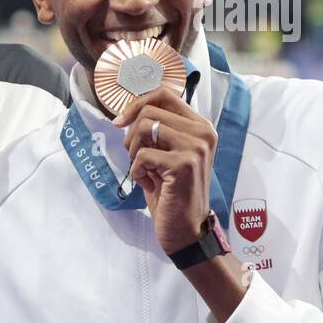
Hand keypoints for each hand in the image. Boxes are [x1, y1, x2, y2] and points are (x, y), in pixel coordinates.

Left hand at [114, 87, 218, 254]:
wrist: (185, 228)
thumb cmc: (171, 191)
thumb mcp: (164, 154)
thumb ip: (156, 131)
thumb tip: (125, 114)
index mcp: (200, 125)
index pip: (164, 94)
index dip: (136, 104)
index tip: (119, 122)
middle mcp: (203, 131)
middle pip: (148, 112)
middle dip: (131, 136)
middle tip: (137, 159)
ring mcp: (196, 147)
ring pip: (143, 128)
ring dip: (134, 152)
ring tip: (145, 170)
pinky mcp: (185, 164)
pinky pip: (142, 156)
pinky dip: (137, 171)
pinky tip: (149, 184)